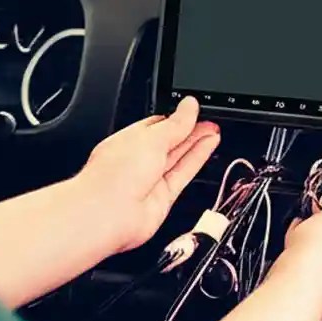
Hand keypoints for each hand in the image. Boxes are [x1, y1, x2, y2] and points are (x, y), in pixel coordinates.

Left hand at [78, 97, 220, 252]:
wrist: (108, 213)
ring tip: (214, 130)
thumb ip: (175, 124)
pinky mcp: (162, 198)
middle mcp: (138, 160)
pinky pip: (183, 174)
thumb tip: (189, 107)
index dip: (177, 118)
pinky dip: (197, 160)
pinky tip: (208, 147)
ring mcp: (149, 180)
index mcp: (127, 140)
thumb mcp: (150, 138)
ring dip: (197, 143)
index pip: (157, 125)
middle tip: (209, 120)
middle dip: (190, 130)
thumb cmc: (113, 175)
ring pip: (178, 158)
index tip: (194, 111)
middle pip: (170, 142)